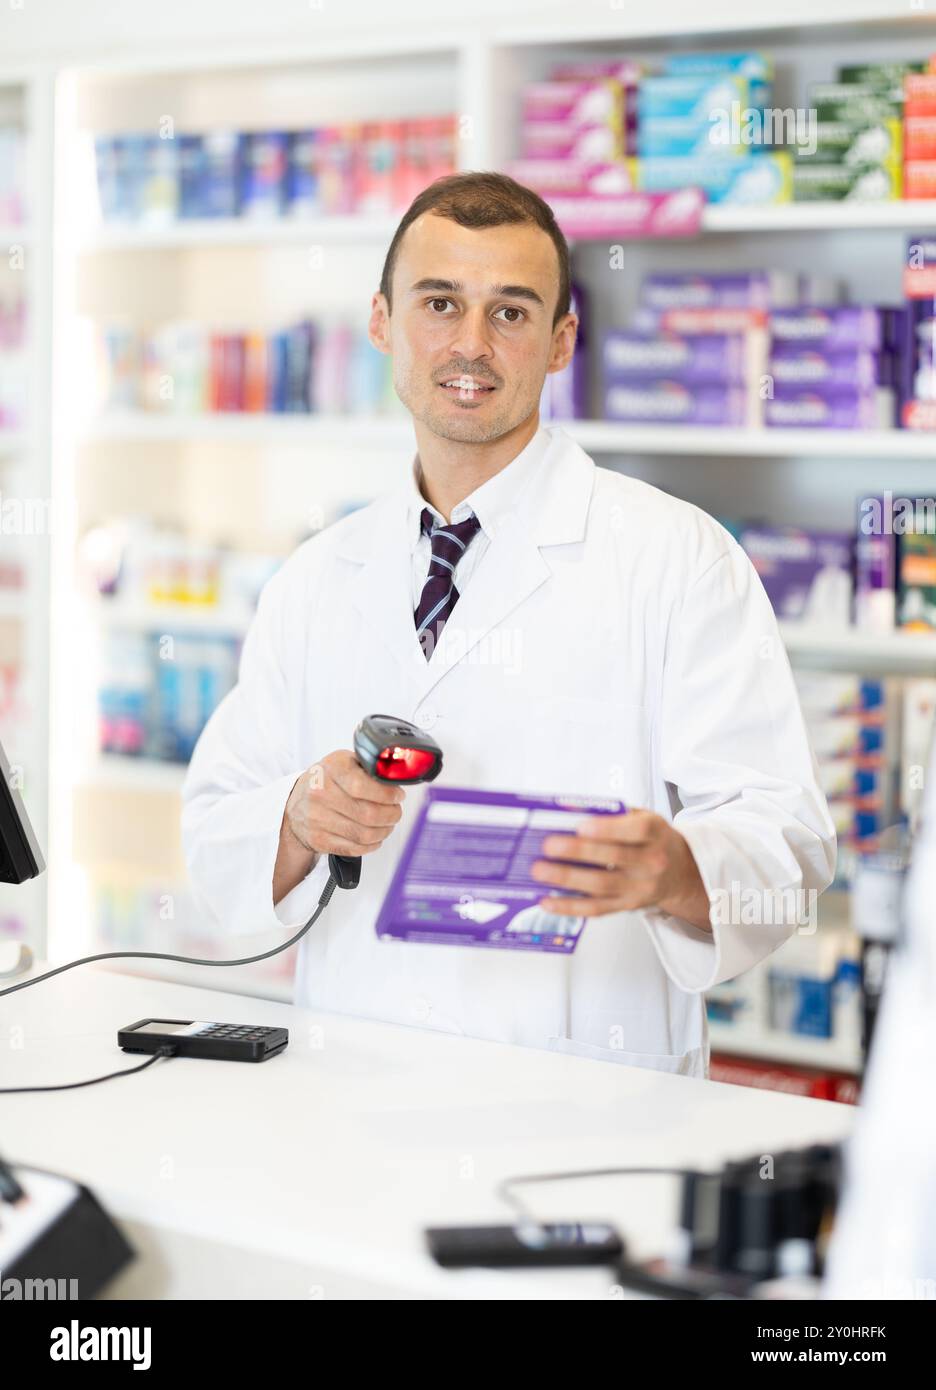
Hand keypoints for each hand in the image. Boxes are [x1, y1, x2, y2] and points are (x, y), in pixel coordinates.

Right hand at [283, 749, 405, 858]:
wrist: (296, 803)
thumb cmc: (327, 781)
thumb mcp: (346, 762)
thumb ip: (370, 767)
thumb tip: (396, 778)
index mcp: (331, 769)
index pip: (362, 786)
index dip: (387, 794)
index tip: (397, 796)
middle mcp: (320, 793)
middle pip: (368, 814)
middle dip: (391, 815)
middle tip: (396, 811)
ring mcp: (317, 819)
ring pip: (364, 834)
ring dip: (384, 831)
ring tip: (387, 824)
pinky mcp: (318, 840)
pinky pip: (354, 848)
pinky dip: (371, 845)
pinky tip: (374, 836)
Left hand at [529, 808, 711, 930]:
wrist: (680, 872)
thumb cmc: (653, 839)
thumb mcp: (643, 817)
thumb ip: (613, 813)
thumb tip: (570, 811)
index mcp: (656, 833)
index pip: (636, 830)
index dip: (609, 828)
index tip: (581, 825)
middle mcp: (652, 862)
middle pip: (613, 858)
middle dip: (578, 852)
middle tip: (548, 847)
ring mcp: (641, 888)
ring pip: (601, 886)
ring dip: (567, 879)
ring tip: (540, 871)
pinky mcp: (628, 906)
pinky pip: (596, 909)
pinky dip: (570, 906)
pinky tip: (548, 900)